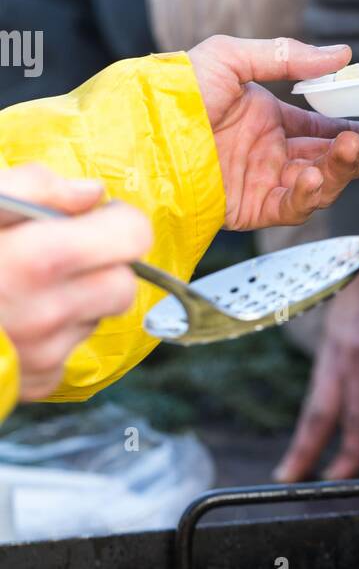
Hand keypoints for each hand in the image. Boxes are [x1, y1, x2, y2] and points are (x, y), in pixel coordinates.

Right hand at [0, 165, 151, 400]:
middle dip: (103, 264)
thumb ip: (32, 187)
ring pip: (98, 317)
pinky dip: (55, 333)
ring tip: (28, 286)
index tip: (92, 218)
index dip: (116, 220)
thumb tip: (90, 193)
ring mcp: (43, 354)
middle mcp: (48, 314)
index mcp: (37, 260)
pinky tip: (17, 319)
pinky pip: (70, 350)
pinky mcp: (36, 381)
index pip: (131, 236)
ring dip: (78, 299)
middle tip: (64, 253)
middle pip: (123, 283)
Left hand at [188, 35, 358, 229]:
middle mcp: (273, 152)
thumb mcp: (229, 58)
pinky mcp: (252, 209)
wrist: (140, 132)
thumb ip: (286, 56)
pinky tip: (316, 175)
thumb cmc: (175, 91)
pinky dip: (311, 193)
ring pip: (323, 182)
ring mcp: (264, 182)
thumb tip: (342, 54)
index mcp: (272, 119)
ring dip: (345, 169)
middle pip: (335, 158)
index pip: (329, 126)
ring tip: (356, 150)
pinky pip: (294, 206)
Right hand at [274, 249, 358, 481]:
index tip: (342, 478)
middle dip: (303, 450)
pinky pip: (320, 380)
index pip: (357, 413)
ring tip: (293, 465)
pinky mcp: (332, 337)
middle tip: (287, 482)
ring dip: (305, 432)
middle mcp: (339, 352)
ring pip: (315, 397)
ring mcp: (331, 344)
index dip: (351, 449)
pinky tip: (317, 422)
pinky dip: (316, 407)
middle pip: (318, 411)